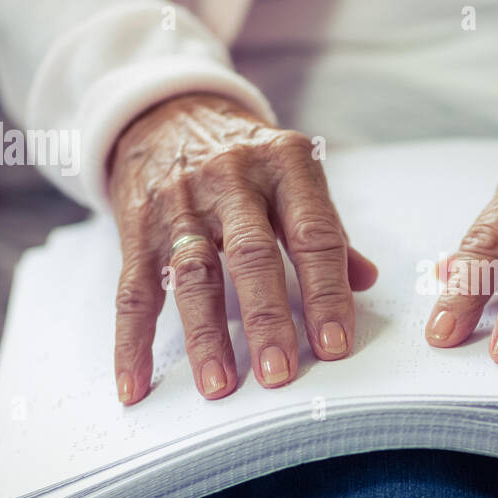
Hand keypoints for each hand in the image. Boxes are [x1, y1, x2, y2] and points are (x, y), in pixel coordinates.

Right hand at [108, 92, 377, 402]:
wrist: (166, 112)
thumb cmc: (245, 156)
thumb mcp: (293, 173)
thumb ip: (326, 227)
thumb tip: (365, 280)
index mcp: (284, 165)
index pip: (314, 235)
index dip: (327, 293)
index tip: (334, 345)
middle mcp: (231, 180)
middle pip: (252, 255)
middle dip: (268, 320)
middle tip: (279, 373)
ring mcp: (180, 204)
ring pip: (193, 275)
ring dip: (206, 335)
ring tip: (219, 385)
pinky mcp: (138, 227)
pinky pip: (134, 289)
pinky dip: (132, 341)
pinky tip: (135, 383)